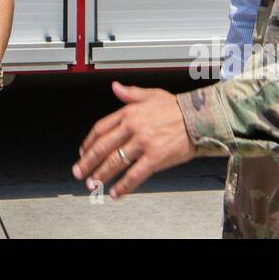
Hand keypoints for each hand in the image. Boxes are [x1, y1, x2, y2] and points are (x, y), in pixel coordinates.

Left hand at [71, 81, 195, 198]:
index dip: (88, 143)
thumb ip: (130, 93)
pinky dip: (123, 186)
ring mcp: (143, 143)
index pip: (100, 129)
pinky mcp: (155, 158)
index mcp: (129, 113)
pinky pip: (135, 175)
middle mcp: (133, 128)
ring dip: (101, 175)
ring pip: (115, 162)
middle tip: (79, 172)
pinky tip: (115, 192)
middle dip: (88, 162)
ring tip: (93, 183)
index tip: (83, 152)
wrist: (199, 118)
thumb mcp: (151, 94)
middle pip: (103, 147)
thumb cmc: (177, 108)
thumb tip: (116, 87)